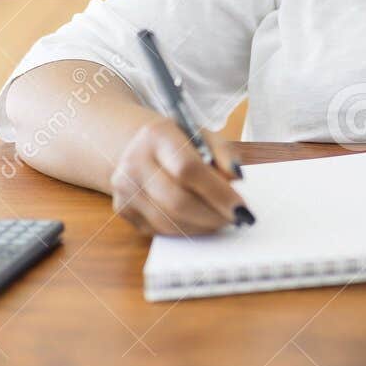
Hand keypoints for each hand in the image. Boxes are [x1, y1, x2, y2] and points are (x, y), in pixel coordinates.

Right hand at [109, 118, 242, 236]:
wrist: (139, 147)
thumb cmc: (180, 143)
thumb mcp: (205, 137)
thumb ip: (224, 154)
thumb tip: (236, 178)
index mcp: (157, 135)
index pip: (188, 169)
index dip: (218, 192)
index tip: (242, 208)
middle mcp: (134, 161)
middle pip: (177, 200)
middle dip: (213, 215)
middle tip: (236, 219)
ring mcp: (124, 187)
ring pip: (169, 221)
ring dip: (202, 226)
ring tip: (222, 220)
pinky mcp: (123, 208)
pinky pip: (159, 230)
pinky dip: (186, 230)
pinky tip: (200, 221)